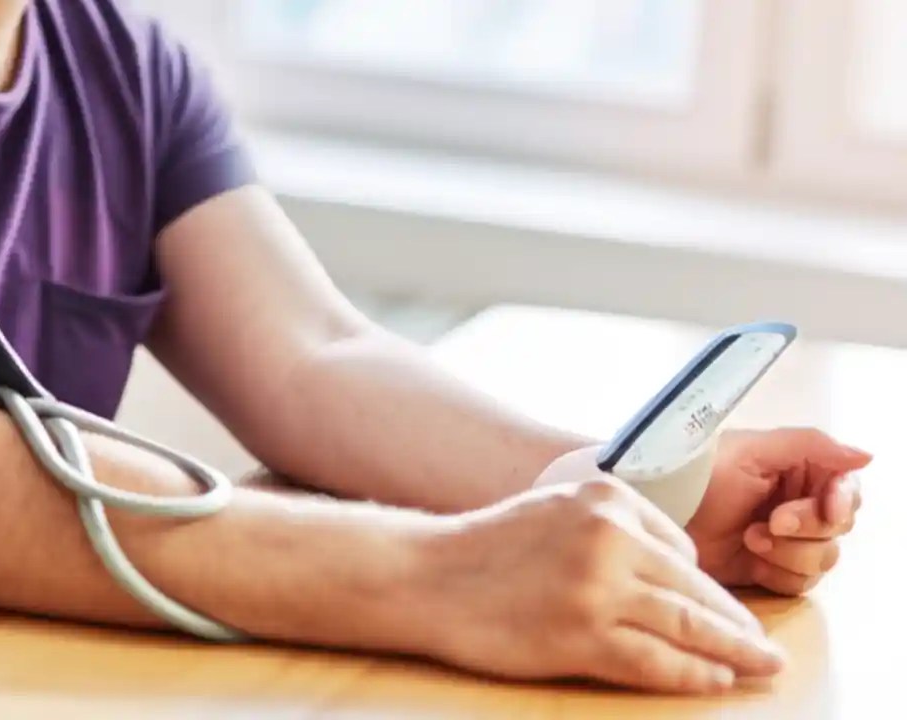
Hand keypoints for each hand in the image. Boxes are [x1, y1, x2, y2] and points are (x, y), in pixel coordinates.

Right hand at [408, 466, 784, 693]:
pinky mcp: (582, 636)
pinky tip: (715, 682)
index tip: (723, 612)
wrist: (425, 575)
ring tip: (761, 666)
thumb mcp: (555, 511)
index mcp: (607, 499)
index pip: (681, 546)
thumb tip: (675, 570)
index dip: (702, 585)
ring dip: (732, 652)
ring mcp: (598, 589)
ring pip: (688, 625)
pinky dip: (693, 675)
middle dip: (735, 622)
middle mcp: (610, 538)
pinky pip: (657, 660)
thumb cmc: (486, 548)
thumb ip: (611, 528)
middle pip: (694, 587)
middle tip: (767, 646)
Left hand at [686, 428, 870, 594]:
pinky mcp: (767, 570)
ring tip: (751, 538)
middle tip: (773, 521)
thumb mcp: (751, 450)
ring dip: (790, 551)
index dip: (842, 502)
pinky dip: (779, 573)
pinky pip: (800, 583)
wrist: (661, 514)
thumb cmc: (699, 476)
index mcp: (795, 470)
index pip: (846, 490)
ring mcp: (782, 540)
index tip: (829, 509)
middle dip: (809, 528)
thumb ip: (810, 446)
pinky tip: (751, 558)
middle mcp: (795, 504)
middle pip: (839, 528)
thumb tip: (865, 455)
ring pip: (823, 559)